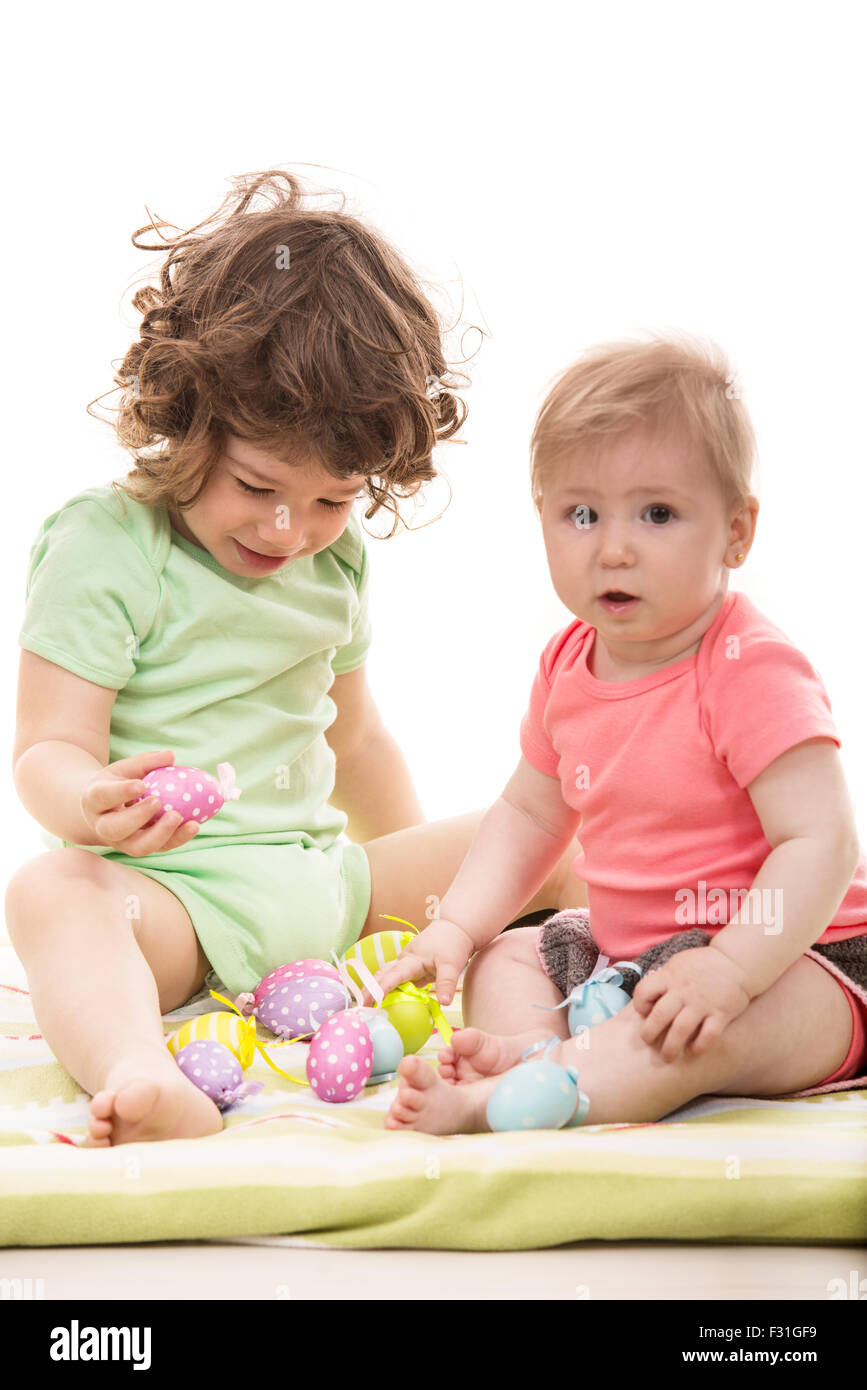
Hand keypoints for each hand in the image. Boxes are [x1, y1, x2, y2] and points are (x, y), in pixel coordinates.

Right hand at [80, 749, 202, 856]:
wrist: (105, 812)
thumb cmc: (117, 783)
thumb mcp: (126, 769)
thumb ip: (146, 762)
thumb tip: (171, 756)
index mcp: (95, 800)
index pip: (104, 796)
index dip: (121, 792)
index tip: (140, 784)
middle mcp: (103, 826)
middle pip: (115, 829)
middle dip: (137, 818)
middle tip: (157, 802)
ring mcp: (122, 842)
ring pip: (138, 847)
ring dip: (160, 834)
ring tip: (179, 817)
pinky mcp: (141, 848)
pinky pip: (159, 848)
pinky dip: (178, 839)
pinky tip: (193, 826)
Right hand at [366, 918, 475, 1005]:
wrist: (456, 928)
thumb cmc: (452, 943)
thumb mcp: (452, 964)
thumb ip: (446, 983)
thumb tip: (444, 1003)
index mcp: (412, 960)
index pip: (393, 975)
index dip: (383, 988)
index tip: (374, 1000)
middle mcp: (404, 961)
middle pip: (382, 974)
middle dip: (369, 989)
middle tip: (359, 1006)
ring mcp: (406, 964)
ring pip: (385, 975)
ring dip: (373, 988)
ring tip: (364, 1004)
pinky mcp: (411, 968)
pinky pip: (395, 979)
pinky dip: (386, 988)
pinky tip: (383, 1001)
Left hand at [631, 945, 751, 1061]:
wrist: (735, 961)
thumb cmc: (702, 964)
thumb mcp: (677, 963)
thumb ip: (662, 979)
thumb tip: (645, 996)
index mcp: (670, 977)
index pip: (644, 992)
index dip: (640, 1005)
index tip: (645, 1013)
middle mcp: (683, 991)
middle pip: (659, 1015)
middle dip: (649, 1033)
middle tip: (648, 1041)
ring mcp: (702, 1003)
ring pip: (681, 1029)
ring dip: (671, 1047)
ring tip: (667, 1057)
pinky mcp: (721, 1013)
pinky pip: (709, 1034)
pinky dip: (699, 1045)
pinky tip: (694, 1050)